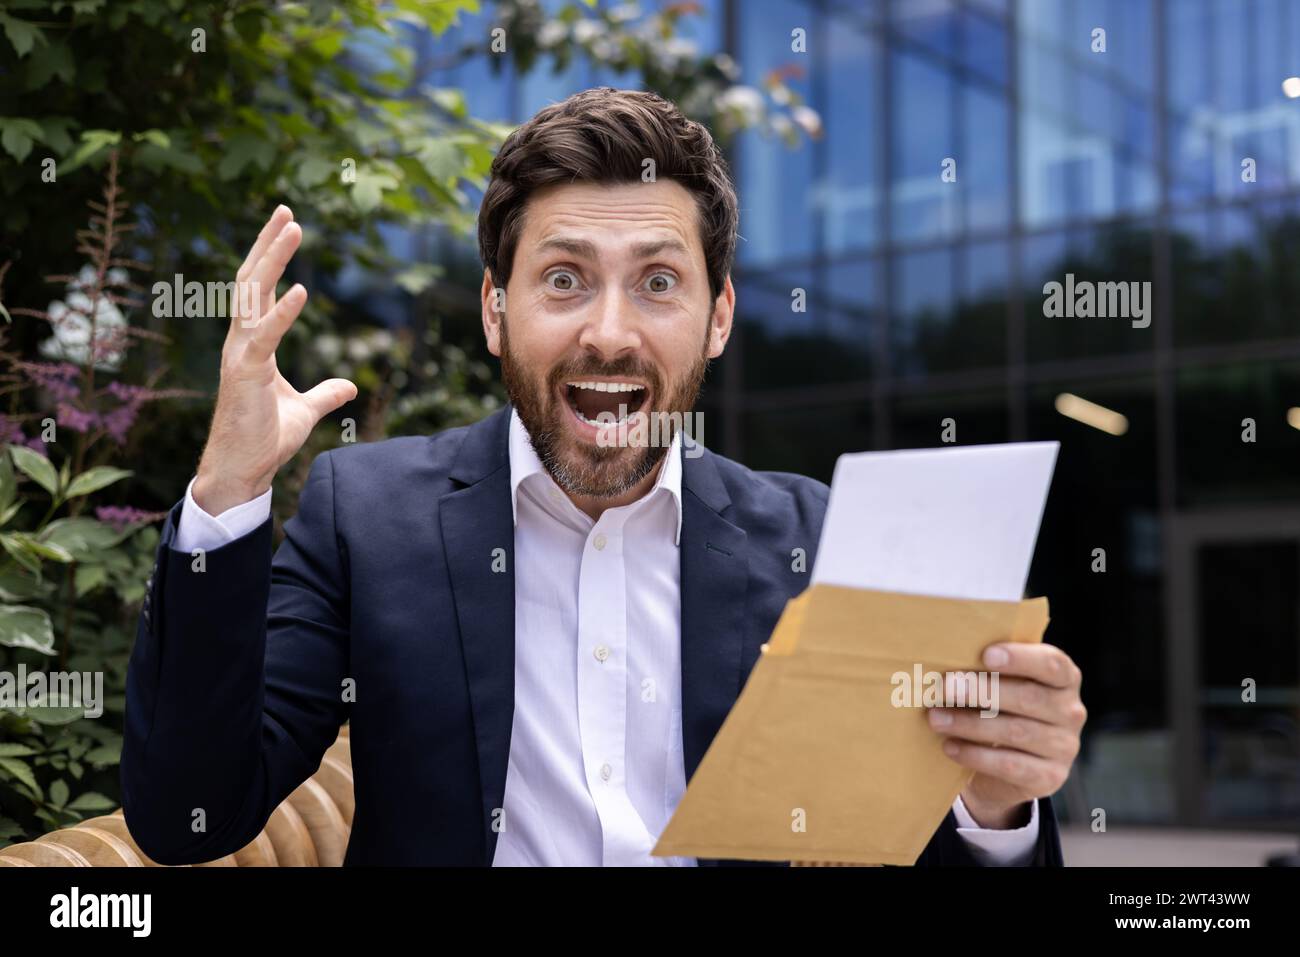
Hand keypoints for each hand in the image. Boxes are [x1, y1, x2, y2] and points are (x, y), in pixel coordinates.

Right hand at [193, 206, 356, 513]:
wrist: (243, 471)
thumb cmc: (265, 439)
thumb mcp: (305, 411)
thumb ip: (326, 394)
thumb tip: (351, 387)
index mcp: (252, 344)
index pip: (260, 290)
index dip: (272, 257)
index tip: (287, 225)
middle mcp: (241, 342)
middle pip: (252, 280)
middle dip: (268, 243)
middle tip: (286, 209)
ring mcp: (241, 355)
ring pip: (253, 295)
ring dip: (272, 259)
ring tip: (291, 227)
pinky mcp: (246, 374)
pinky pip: (265, 336)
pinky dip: (282, 312)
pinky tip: (300, 289)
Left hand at [927, 643, 1085, 828]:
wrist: (1003, 766)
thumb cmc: (998, 708)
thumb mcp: (999, 684)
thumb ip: (987, 669)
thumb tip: (947, 654)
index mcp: (1064, 678)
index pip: (1052, 664)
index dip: (1021, 659)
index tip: (986, 655)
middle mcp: (1071, 711)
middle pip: (1029, 698)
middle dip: (982, 691)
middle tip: (945, 687)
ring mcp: (1065, 747)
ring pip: (1016, 732)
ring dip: (970, 724)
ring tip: (936, 718)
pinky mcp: (1050, 777)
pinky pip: (1011, 766)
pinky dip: (976, 755)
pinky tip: (949, 747)